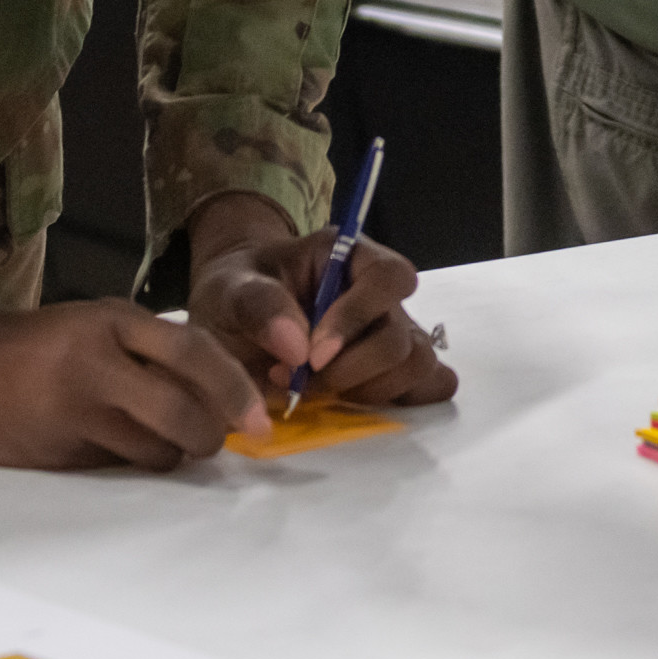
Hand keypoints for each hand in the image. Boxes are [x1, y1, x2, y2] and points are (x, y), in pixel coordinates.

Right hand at [0, 237, 268, 470]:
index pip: (193, 352)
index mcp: (113, 321)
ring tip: (150, 439)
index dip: (234, 389)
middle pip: (182, 414)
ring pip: (153, 451)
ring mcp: (73, 410)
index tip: (259, 422)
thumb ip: (153, 351)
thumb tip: (223, 398)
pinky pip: (114, 469)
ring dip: (168, 455)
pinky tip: (105, 447)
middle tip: (210, 441)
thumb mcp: (98, 325)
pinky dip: (126, 466)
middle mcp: (97, 363)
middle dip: (208, 438)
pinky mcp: (53, 453)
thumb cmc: (40, 344)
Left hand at [183, 192, 458, 409]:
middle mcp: (380, 294)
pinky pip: (428, 388)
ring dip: (368, 392)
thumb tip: (299, 348)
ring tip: (315, 391)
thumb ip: (259, 305)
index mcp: (350, 256)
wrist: (233, 320)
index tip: (311, 356)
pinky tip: (350, 402)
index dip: (358, 318)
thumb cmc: (237, 292)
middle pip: (403, 336)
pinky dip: (397, 402)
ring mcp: (393, 332)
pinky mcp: (395, 369)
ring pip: (418, 366)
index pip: (388, 277)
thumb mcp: (230, 289)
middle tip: (297, 381)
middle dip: (351, 370)